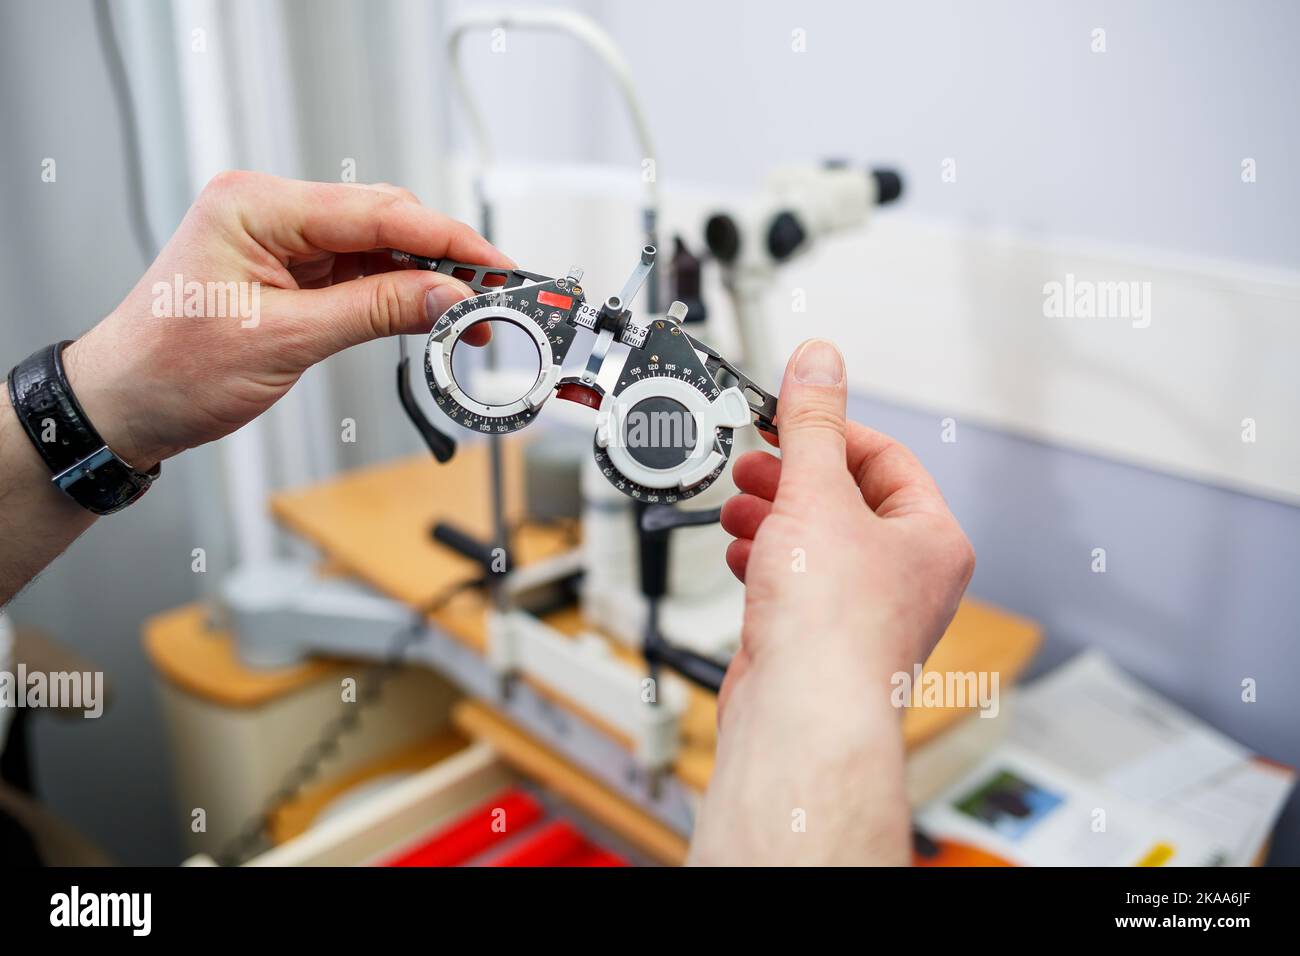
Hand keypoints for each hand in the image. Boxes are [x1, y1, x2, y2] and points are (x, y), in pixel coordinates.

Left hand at [61, 171, 509, 469]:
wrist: (123, 404)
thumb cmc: (170, 369)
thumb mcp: (284, 341)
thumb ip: (374, 311)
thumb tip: (447, 296)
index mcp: (254, 206)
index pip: (373, 211)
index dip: (444, 237)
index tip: (493, 265)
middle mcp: (267, 209)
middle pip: (381, 220)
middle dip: (442, 257)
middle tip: (492, 296)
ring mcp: (278, 238)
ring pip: (376, 246)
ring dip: (424, 279)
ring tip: (469, 316)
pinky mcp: (287, 268)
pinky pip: (357, 271)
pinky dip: (396, 293)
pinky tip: (430, 313)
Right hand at [688, 339, 974, 865]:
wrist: (803, 717)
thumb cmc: (833, 625)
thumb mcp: (817, 494)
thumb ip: (813, 424)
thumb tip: (820, 361)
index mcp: (931, 539)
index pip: (885, 460)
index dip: (831, 433)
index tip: (787, 419)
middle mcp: (906, 577)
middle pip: (847, 501)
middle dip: (793, 478)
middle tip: (755, 463)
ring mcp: (865, 612)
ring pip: (818, 544)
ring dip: (774, 518)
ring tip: (739, 507)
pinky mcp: (822, 641)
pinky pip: (797, 584)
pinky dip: (768, 562)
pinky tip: (742, 555)